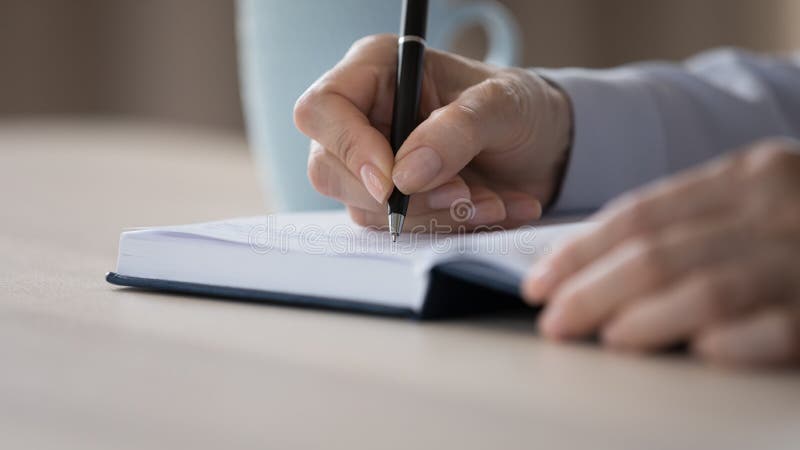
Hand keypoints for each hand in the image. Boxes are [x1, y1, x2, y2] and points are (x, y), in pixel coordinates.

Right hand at [294, 34, 571, 229]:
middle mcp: (364, 117)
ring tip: (492, 202)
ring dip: (432, 216)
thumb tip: (404, 176)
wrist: (547, 146)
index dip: (349, 149)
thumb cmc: (518, 107)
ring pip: (364, 208)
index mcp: (375, 71)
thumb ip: (456, 131)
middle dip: (396, 196)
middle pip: (329, 169)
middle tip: (460, 194)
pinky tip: (492, 210)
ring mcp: (373, 163)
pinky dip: (446, 227)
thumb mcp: (501, 105)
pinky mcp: (393, 200)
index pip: (323, 110)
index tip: (394, 182)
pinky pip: (398, 229)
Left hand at [522, 139, 799, 367]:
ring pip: (708, 287)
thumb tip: (596, 267)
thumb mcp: (759, 202)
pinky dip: (736, 340)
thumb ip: (693, 223)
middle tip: (554, 320)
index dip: (581, 251)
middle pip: (660, 251)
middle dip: (594, 289)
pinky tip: (698, 352)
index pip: (641, 213)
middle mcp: (780, 205)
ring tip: (601, 339)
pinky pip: (781, 326)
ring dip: (645, 318)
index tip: (539, 282)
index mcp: (750, 174)